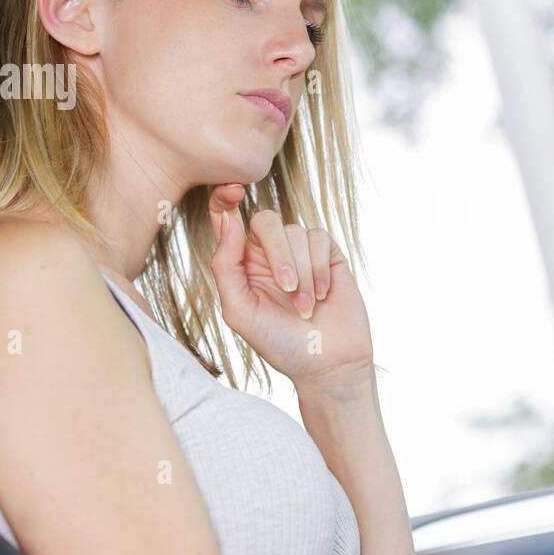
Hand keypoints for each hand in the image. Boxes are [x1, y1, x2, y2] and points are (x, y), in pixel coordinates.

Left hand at [207, 183, 373, 388]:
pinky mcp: (328, 255)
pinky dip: (319, 270)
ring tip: (305, 308)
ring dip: (301, 274)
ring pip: (295, 232)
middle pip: (265, 221)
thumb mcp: (239, 310)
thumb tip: (226, 221)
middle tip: (286, 288)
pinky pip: (319, 240)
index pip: (228, 220)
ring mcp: (300, 252)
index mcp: (241, 263)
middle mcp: (269, 252)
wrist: (325, 363)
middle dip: (277, 252)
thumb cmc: (277, 341)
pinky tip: (322, 296)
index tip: (231, 191)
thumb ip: (225, 266)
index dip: (225, 199)